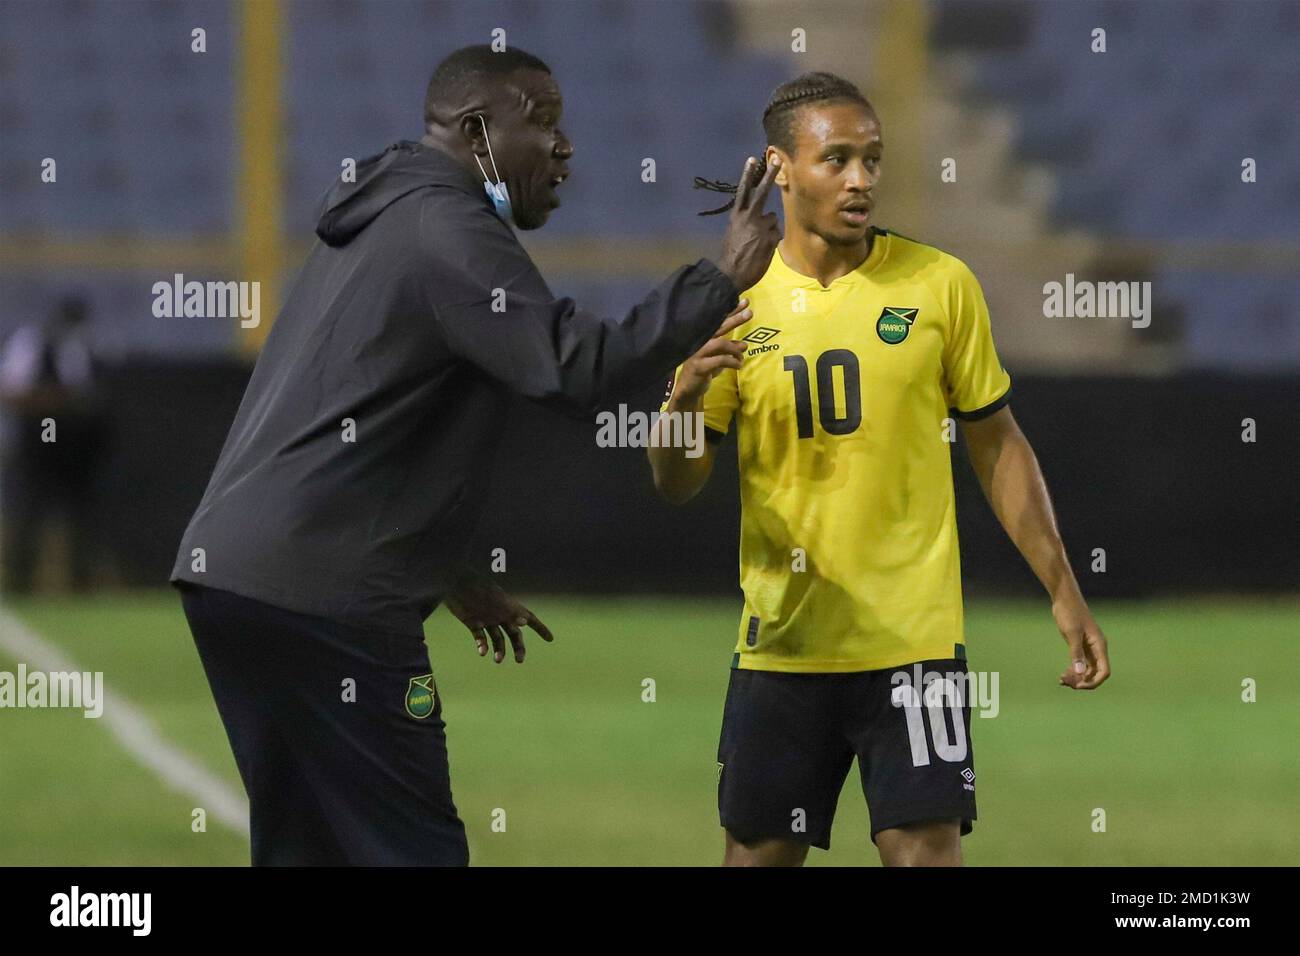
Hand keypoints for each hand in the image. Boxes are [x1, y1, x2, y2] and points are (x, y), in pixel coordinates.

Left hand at [443, 577, 552, 662]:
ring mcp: (487, 619)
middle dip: (519, 647)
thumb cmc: (478, 587)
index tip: (550, 639)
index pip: (529, 618)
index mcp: (510, 606)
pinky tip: (482, 652)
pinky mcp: (473, 623)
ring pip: (498, 639)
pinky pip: (480, 638)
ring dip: (500, 650)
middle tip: (519, 660)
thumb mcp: (496, 600)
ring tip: (497, 660)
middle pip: (514, 633)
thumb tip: (525, 622)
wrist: (455, 582)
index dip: (540, 628)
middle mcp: (500, 614)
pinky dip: (483, 646)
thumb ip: (510, 611)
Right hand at [670, 299, 751, 403]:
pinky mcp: (699, 366)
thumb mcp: (719, 357)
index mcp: (704, 337)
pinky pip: (719, 360)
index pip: (719, 321)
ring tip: (742, 354)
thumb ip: (730, 349)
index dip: (731, 311)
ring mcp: (697, 353)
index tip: (745, 301)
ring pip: (719, 343)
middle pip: (718, 327)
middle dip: (735, 319)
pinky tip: (738, 365)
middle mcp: (699, 342)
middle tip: (750, 313)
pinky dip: (732, 361)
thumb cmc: (705, 369)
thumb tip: (744, 344)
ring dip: (735, 347)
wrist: (689, 389)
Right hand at [718, 156, 781, 291]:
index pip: (742, 191)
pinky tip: (763, 250)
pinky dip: (772, 241)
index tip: (751, 160)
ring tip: (759, 243)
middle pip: (761, 192)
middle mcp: (748, 217)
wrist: (729, 273)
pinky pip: (776, 234)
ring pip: (772, 219)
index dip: (747, 175)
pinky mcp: (769, 238)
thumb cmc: (730, 256)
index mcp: (736, 216)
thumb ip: (747, 223)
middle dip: (770, 175)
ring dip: (769, 228)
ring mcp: (760, 227)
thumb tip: (763, 220)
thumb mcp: (734, 234)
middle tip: (778, 159)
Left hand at [1053, 595, 1109, 688]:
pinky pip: (1081, 663)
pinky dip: (1074, 670)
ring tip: (1061, 679)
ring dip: (1077, 677)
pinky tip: (1063, 674)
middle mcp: (1097, 649)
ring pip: (1087, 670)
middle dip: (1082, 681)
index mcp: (1099, 646)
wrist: (1065, 598)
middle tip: (1065, 681)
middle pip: (1095, 673)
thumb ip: (1076, 653)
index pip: (1104, 671)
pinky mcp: (1081, 646)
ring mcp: (1089, 648)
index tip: (1078, 685)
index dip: (1093, 682)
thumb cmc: (1070, 613)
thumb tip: (1080, 673)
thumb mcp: (1072, 633)